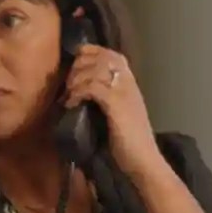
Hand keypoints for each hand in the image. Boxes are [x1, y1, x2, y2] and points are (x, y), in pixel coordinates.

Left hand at [63, 44, 167, 182]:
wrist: (143, 160)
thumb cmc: (129, 142)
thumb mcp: (118, 114)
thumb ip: (107, 99)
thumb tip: (83, 91)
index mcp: (130, 83)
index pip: (111, 54)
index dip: (90, 52)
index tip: (74, 63)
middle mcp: (129, 82)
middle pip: (101, 56)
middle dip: (79, 65)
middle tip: (68, 83)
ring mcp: (124, 91)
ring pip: (95, 69)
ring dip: (76, 78)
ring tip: (68, 94)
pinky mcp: (116, 103)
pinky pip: (92, 86)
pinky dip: (78, 92)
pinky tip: (71, 104)